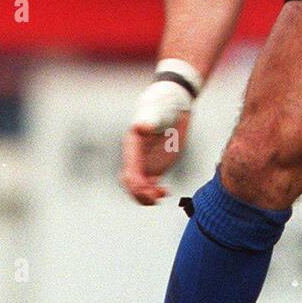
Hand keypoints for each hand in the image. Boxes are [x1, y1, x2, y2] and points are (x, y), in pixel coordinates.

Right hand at [120, 78, 192, 205]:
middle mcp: (136, 157)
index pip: (129, 171)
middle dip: (140, 194)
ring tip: (162, 195)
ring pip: (139, 187)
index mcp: (132, 147)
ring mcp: (146, 163)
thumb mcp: (156, 112)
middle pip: (131, 183)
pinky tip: (166, 192)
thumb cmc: (162, 106)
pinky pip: (151, 185)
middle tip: (156, 197)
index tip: (148, 187)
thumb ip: (148, 120)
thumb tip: (141, 126)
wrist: (173, 105)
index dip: (136, 182)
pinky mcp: (157, 166)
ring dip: (147, 196)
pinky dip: (155, 193)